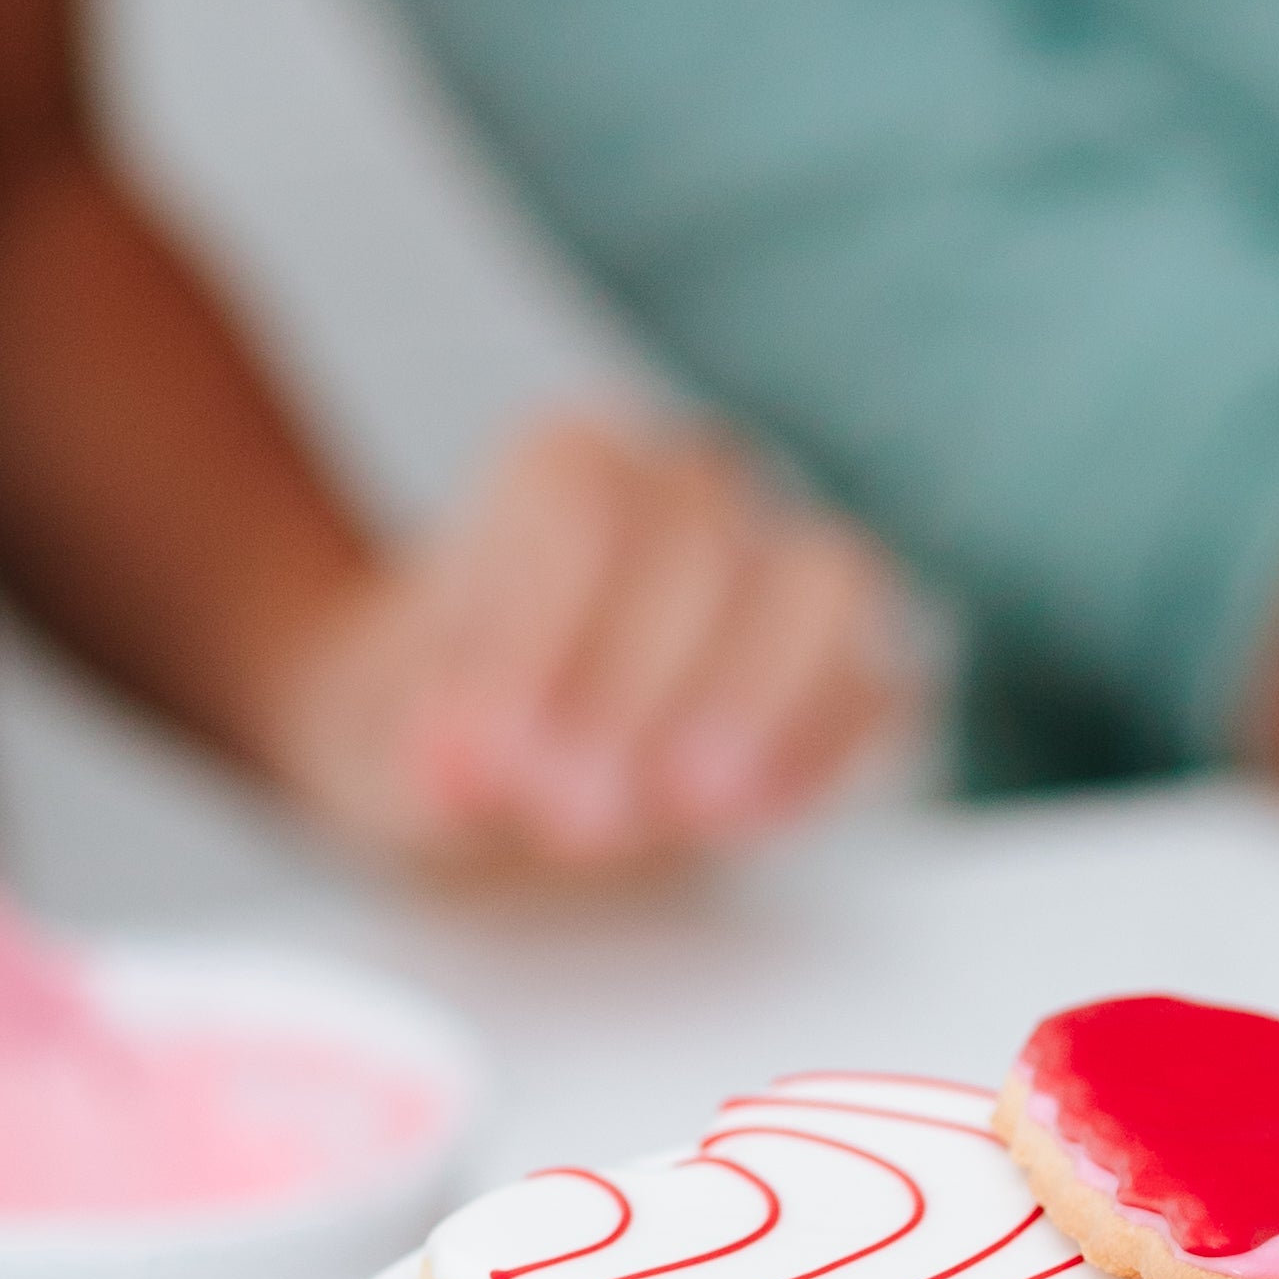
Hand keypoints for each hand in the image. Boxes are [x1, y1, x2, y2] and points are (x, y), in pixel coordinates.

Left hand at [262, 410, 907, 871]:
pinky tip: (751, 817)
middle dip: (640, 686)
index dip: (543, 633)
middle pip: (702, 540)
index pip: (581, 510)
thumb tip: (469, 767)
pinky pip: (885, 676)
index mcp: (569, 462)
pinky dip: (829, 744)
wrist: (505, 770)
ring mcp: (786, 568)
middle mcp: (692, 486)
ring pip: (824, 583)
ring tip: (684, 808)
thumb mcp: (393, 741)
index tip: (496, 752)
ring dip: (755, 702)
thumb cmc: (454, 735)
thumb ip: (431, 748)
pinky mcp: (846, 666)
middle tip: (577, 808)